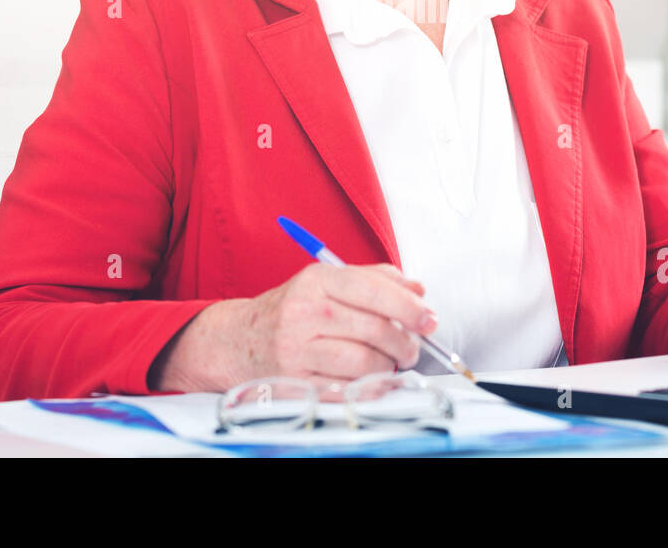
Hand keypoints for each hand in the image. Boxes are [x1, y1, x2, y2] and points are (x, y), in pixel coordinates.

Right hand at [149, 263, 436, 394]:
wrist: (237, 339)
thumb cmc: (293, 309)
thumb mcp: (327, 281)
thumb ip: (374, 279)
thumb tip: (418, 291)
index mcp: (317, 280)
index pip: (373, 290)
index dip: (409, 307)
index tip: (430, 319)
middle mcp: (305, 312)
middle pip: (375, 329)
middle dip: (406, 342)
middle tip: (413, 349)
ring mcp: (297, 349)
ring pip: (364, 362)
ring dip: (388, 367)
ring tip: (390, 364)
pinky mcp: (295, 382)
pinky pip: (346, 390)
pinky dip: (368, 388)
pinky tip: (372, 381)